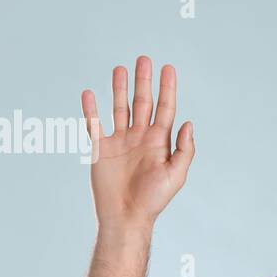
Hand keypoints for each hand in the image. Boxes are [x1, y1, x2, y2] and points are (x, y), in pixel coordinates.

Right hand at [80, 56, 194, 228]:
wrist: (126, 216)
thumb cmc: (153, 200)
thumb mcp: (176, 175)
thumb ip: (184, 149)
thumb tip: (188, 124)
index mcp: (159, 142)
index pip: (165, 108)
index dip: (167, 89)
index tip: (168, 69)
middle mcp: (140, 137)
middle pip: (142, 102)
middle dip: (143, 81)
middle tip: (144, 59)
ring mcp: (120, 141)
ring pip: (119, 108)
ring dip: (119, 88)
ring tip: (120, 68)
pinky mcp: (101, 148)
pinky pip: (94, 123)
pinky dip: (90, 109)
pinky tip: (89, 93)